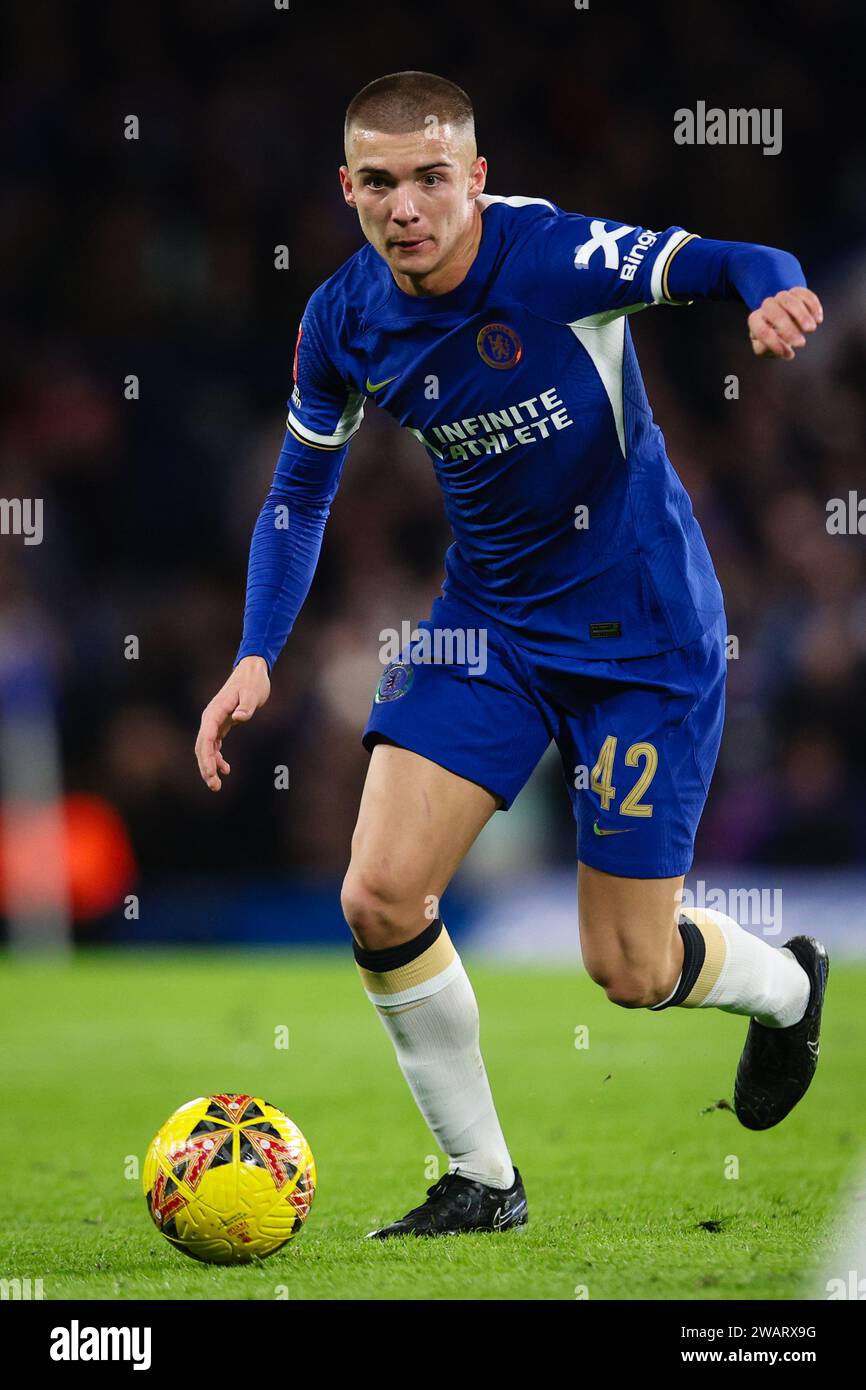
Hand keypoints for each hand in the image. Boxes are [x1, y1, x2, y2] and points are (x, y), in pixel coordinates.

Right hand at [195, 656, 270, 790]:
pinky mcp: (221, 724)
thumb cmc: (253, 681)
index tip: (211, 773)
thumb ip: (247, 705)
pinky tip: (226, 769)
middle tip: (215, 786)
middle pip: (202, 747)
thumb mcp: (252, 693)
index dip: (207, 758)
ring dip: (209, 766)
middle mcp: (210, 718)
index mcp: (215, 712)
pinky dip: (217, 758)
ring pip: (206, 748)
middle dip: (206, 767)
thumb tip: (240, 717)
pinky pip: (214, 745)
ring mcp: (214, 721)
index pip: (206, 738)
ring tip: (217, 785)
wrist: (252, 671)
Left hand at [748, 287, 822, 360]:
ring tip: (811, 330)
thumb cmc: (771, 339)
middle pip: (775, 313)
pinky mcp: (796, 292)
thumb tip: (777, 346)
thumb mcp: (764, 349)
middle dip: (789, 330)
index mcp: (755, 320)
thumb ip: (765, 349)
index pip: (762, 331)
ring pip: (789, 301)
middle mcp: (766, 306)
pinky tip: (818, 319)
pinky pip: (804, 294)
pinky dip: (813, 306)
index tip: (789, 355)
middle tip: (801, 344)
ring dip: (802, 316)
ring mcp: (781, 297)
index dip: (775, 344)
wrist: (779, 322)